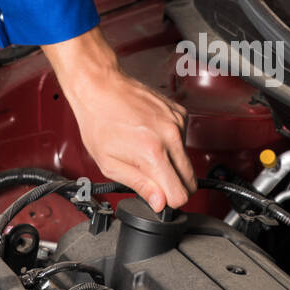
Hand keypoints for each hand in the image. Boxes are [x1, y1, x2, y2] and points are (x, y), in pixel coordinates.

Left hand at [41, 26, 195, 211]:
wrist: (100, 86)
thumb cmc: (98, 121)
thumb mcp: (109, 163)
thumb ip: (139, 185)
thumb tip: (159, 203)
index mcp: (153, 152)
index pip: (180, 194)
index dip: (168, 201)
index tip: (158, 198)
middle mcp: (170, 136)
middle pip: (190, 180)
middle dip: (174, 186)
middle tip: (152, 179)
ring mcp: (177, 122)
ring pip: (187, 159)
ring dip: (172, 162)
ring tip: (146, 150)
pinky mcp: (179, 112)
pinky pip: (183, 139)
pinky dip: (171, 142)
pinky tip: (151, 135)